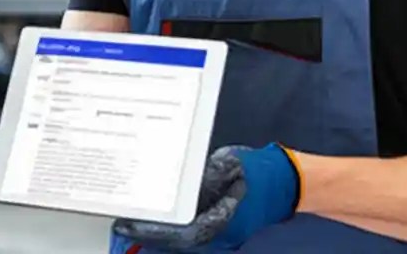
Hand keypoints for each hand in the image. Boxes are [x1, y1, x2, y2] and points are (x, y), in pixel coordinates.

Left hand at [114, 144, 300, 250]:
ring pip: (181, 239)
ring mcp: (218, 232)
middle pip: (177, 242)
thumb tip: (187, 180)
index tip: (128, 225)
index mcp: (222, 221)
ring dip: (157, 232)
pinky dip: (169, 226)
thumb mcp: (232, 165)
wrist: (284, 182)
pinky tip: (154, 216)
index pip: (181, 234)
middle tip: (122, 223)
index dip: (152, 232)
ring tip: (131, 220)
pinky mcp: (216, 227)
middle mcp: (219, 233)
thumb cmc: (260, 173)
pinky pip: (188, 231)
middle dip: (148, 234)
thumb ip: (209, 174)